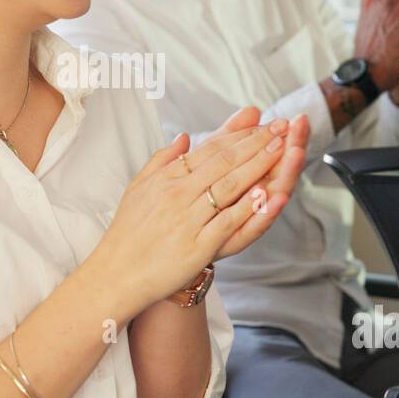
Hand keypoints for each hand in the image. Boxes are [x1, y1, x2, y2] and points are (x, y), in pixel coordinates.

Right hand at [93, 111, 301, 308]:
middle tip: (280, 127)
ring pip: (229, 185)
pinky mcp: (197, 246)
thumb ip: (162, 160)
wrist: (117, 274)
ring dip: (258, 165)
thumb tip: (184, 136)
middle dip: (256, 142)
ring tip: (281, 149)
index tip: (261, 123)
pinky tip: (266, 192)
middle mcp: (178, 194)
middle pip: (224, 161)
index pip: (209, 149)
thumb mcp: (138, 188)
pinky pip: (227, 221)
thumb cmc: (128, 233)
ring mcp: (188, 219)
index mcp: (167, 178)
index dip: (239, 134)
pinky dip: (247, 206)